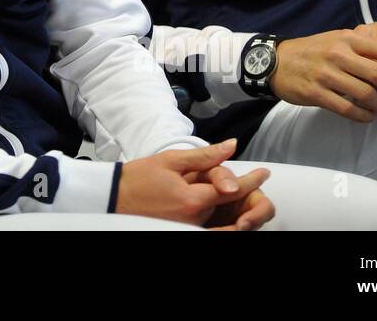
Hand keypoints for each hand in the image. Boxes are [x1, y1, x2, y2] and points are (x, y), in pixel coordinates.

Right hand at [117, 140, 272, 228]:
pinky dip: (219, 217)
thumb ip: (205, 156)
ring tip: (228, 190)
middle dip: (235, 190)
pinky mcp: (182, 230)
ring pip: (218, 216)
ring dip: (228, 205)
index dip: (251, 181)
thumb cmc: (137, 177)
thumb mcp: (171, 160)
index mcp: (193, 199)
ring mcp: (188, 227)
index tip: (264, 173)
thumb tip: (231, 146)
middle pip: (226, 204)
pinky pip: (209, 226)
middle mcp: (194, 218)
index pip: (232, 189)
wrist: (113, 197)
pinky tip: (220, 208)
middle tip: (238, 177)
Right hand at [269, 29, 376, 121]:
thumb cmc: (311, 51)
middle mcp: (338, 54)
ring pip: (366, 94)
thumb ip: (364, 42)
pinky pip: (347, 109)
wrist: (274, 61)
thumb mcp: (337, 38)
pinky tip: (368, 117)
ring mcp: (326, 74)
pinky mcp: (315, 93)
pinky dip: (364, 116)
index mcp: (347, 39)